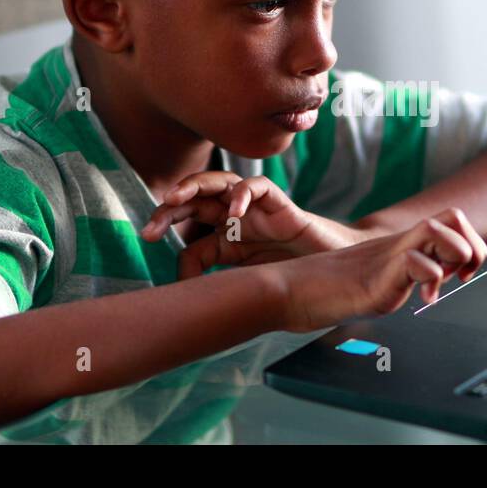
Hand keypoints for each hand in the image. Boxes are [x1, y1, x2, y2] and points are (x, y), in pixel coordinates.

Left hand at [138, 171, 377, 278]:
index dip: (178, 259)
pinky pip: (257, 186)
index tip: (176, 284)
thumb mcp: (253, 286)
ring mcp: (256, 209)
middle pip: (194, 203)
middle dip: (169, 211)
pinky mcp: (279, 203)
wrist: (337, 271)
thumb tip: (188, 303)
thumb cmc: (296, 279)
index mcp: (226, 243)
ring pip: (218, 184)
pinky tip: (233, 211)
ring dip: (193, 187)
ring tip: (174, 199)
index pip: (191, 242)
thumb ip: (226, 288)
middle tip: (149, 230)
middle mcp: (236, 221)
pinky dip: (243, 193)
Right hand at [269, 208, 486, 332]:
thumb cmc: (326, 292)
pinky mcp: (380, 274)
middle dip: (472, 248)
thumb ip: (396, 282)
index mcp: (401, 244)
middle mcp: (399, 244)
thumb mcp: (376, 284)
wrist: (292, 290)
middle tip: (461, 277)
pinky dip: (431, 281)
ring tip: (437, 285)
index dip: (469, 243)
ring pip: (439, 232)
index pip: (450, 221)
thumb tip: (416, 294)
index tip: (462, 275)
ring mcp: (390, 256)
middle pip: (454, 217)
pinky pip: (417, 263)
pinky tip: (421, 301)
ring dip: (454, 258)